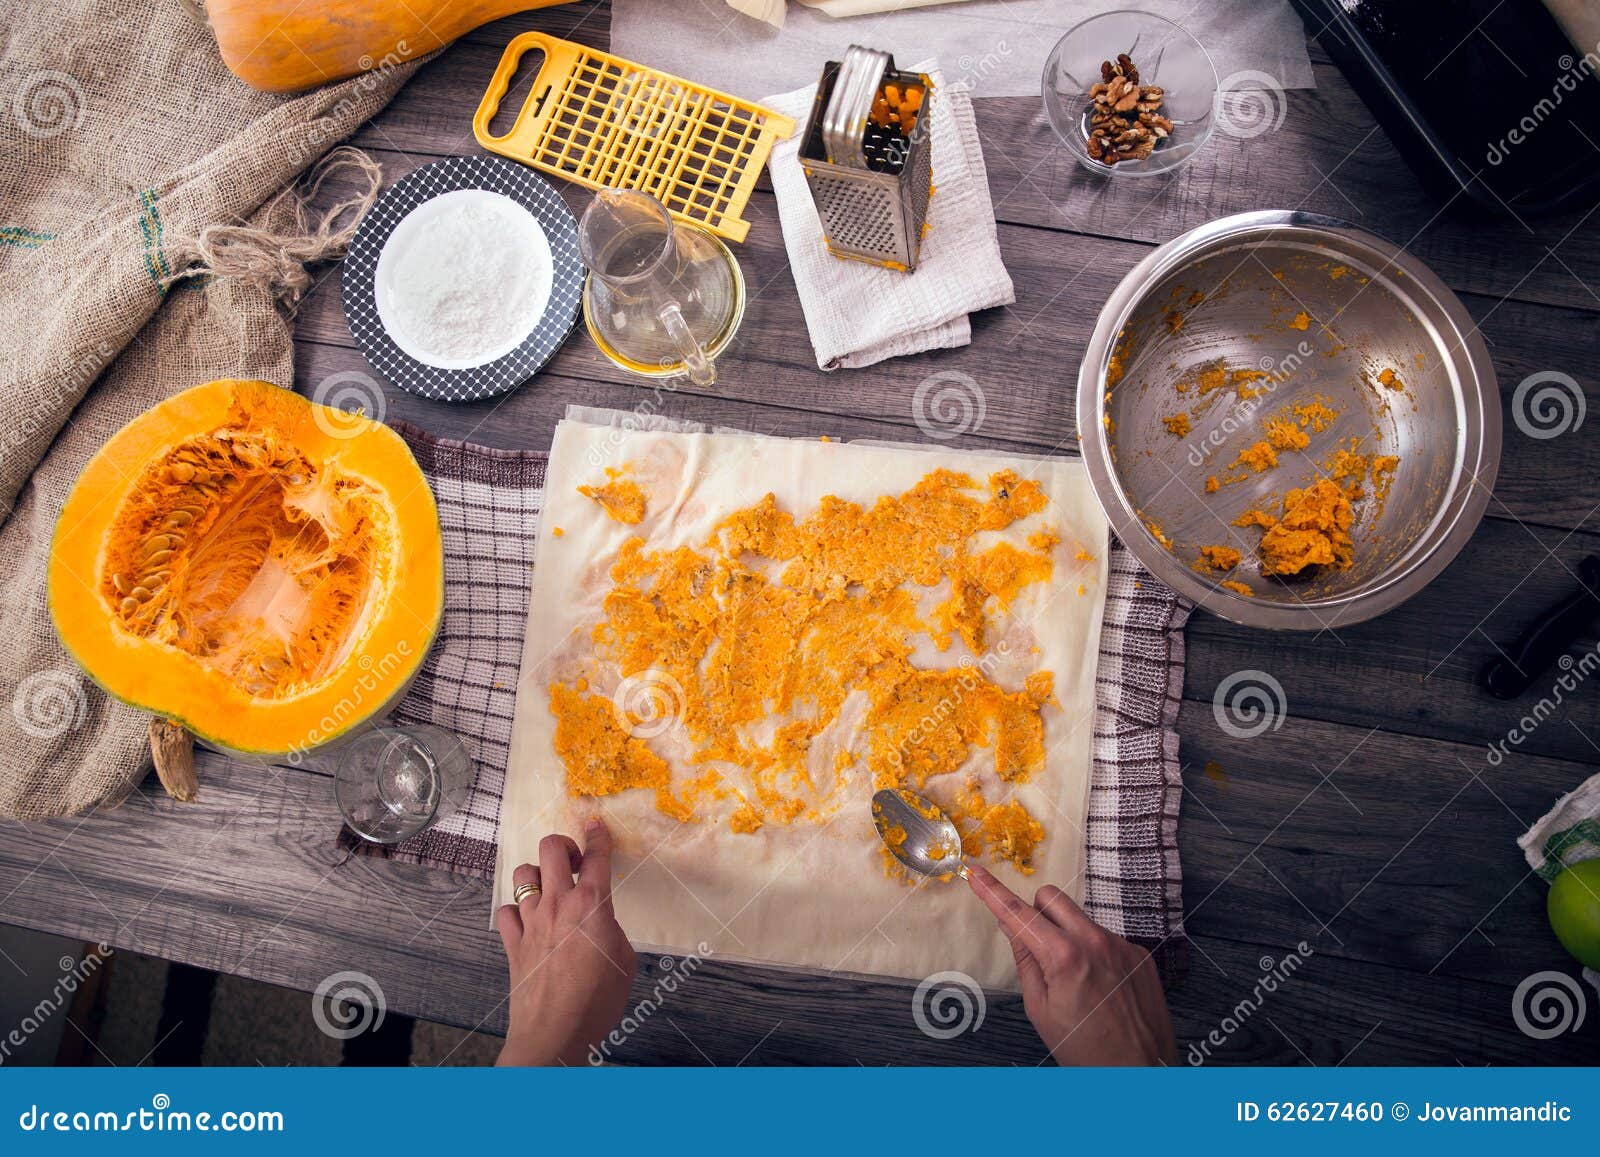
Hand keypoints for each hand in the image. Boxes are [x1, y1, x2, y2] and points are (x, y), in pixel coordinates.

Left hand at [495, 817, 636, 1065]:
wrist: (555, 1033)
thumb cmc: (597, 1002)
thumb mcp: (624, 962)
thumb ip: (612, 932)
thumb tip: (601, 926)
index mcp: (592, 905)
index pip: (596, 856)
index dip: (598, 835)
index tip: (596, 826)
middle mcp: (558, 905)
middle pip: (551, 849)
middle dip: (564, 845)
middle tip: (574, 862)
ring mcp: (531, 922)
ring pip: (522, 873)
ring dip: (537, 874)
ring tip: (549, 889)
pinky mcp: (513, 943)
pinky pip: (506, 911)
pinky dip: (516, 911)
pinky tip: (528, 921)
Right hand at [968, 862, 1174, 1065]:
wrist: (1142, 1072)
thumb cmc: (1085, 1050)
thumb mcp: (1041, 1010)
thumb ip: (1025, 962)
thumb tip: (1012, 926)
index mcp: (1064, 958)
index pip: (1018, 914)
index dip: (992, 892)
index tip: (975, 872)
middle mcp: (1095, 941)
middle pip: (1051, 897)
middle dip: (1036, 912)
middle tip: (1037, 947)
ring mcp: (1122, 944)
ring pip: (1080, 919)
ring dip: (1068, 935)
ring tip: (1078, 982)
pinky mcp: (1140, 953)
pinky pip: (1106, 937)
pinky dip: (1095, 953)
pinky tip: (1102, 987)